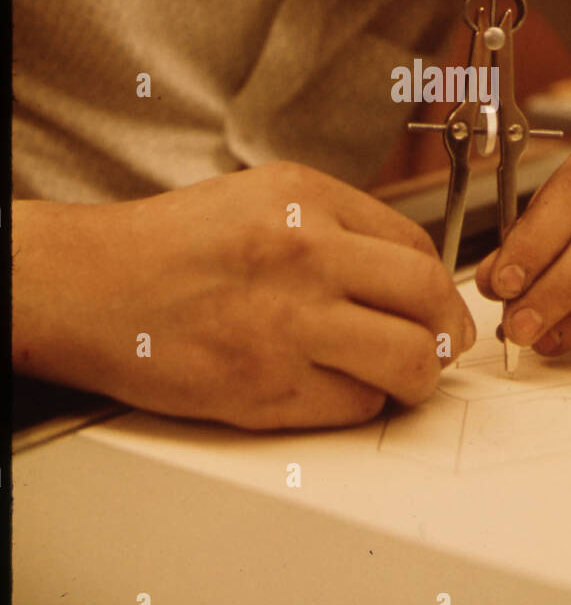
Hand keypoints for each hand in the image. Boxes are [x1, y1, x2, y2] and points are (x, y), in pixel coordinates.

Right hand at [13, 163, 475, 429]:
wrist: (87, 287)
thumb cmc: (169, 247)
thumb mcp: (260, 198)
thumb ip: (335, 224)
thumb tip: (406, 273)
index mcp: (305, 199)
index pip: (417, 246)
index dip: (438, 286)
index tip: (438, 306)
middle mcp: (305, 254)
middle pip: (429, 298)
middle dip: (449, 331)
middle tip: (445, 346)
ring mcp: (288, 323)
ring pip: (409, 360)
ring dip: (418, 376)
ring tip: (400, 376)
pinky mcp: (267, 388)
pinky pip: (356, 405)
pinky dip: (360, 403)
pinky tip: (336, 388)